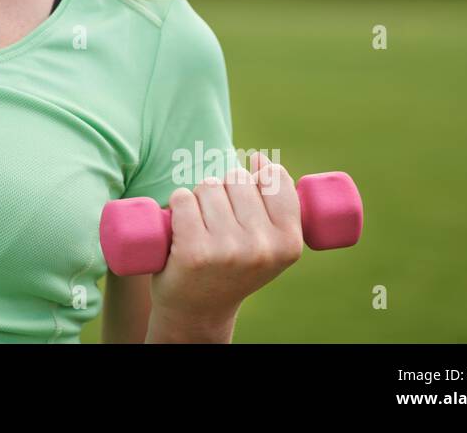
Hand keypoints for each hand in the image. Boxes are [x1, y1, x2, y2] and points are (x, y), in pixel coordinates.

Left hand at [148, 151, 303, 325]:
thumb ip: (275, 204)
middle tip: (219, 222)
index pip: (275, 177)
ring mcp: (228, 250)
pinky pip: (182, 197)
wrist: (199, 309)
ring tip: (201, 226)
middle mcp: (262, 247)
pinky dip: (176, 204)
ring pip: (209, 185)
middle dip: (224, 189)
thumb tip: (259, 158)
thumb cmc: (233, 265)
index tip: (247, 198)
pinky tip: (180, 228)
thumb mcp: (268, 242)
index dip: (257, 176)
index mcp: (289, 243)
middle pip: (237, 177)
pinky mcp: (194, 251)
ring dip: (199, 197)